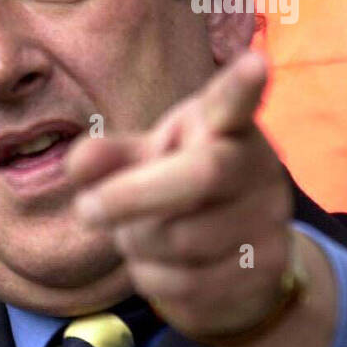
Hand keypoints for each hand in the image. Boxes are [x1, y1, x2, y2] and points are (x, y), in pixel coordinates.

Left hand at [64, 51, 295, 342]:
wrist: (235, 258)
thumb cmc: (179, 191)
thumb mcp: (145, 163)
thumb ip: (110, 157)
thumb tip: (77, 162)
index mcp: (227, 129)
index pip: (234, 104)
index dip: (242, 86)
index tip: (252, 62)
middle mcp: (259, 169)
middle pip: (199, 176)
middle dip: (132, 196)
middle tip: (85, 209)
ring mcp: (268, 221)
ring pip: (182, 239)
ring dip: (138, 242)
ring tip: (138, 233)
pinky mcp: (265, 271)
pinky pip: (186, 284)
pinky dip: (152, 277)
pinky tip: (159, 265)